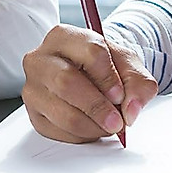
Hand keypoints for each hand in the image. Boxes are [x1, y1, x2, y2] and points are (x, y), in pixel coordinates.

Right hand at [22, 24, 158, 142]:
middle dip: (98, 107)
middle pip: (67, 82)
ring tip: (108, 125)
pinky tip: (92, 127)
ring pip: (62, 112)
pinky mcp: (33, 113)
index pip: (90, 52)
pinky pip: (57, 131)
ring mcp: (33, 87)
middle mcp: (40, 59)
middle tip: (117, 121)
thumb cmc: (103, 66)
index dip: (109, 77)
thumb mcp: (127, 65)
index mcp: (63, 36)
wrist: (89, 77)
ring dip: (92, 126)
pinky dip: (81, 136)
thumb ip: (138, 83)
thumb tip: (132, 109)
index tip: (120, 94)